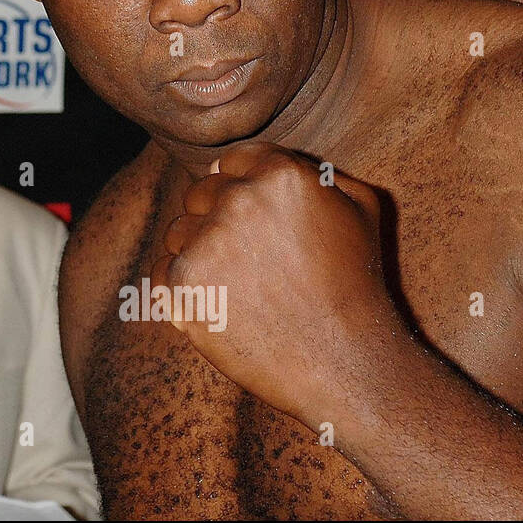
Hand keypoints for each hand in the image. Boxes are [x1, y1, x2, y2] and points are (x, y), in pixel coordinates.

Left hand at [151, 143, 397, 424]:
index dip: (242, 188)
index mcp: (280, 176)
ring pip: (179, 232)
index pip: (233, 160)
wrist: (344, 362)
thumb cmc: (355, 285)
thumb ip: (315, 171)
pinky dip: (184, 289)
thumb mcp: (360, 209)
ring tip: (244, 288)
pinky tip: (223, 305)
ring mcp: (206, 241)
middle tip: (255, 262)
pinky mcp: (183, 282)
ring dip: (200, 254)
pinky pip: (163, 270)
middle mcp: (238, 201)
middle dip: (220, 220)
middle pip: (201, 193)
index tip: (255, 220)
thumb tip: (259, 160)